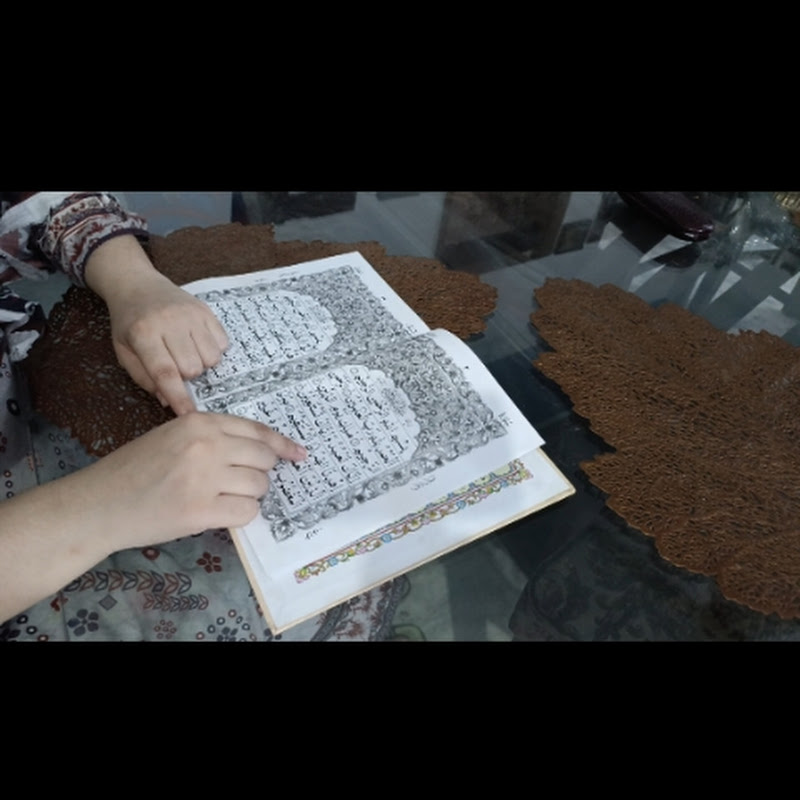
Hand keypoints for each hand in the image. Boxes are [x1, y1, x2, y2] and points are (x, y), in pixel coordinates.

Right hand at [81, 412, 306, 546]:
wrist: (100, 502)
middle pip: (264, 459)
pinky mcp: (201, 511)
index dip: (281, 445)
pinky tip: (218, 514)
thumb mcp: (173, 436)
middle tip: (236, 484)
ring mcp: (205, 478)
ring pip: (259, 487)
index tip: (298, 454)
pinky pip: (246, 513)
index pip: (257, 431)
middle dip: (258, 474)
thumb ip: (213, 437)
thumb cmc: (135, 469)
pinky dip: (240, 516)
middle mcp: (207, 445)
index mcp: (200, 422)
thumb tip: (262, 450)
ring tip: (221, 499)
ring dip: (248, 496)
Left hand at [107, 273, 227, 412]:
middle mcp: (169, 321)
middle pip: (192, 368)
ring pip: (211, 358)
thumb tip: (168, 401)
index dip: (178, 397)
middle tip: (175, 365)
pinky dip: (213, 350)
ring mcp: (191, 314)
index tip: (188, 415)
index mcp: (143, 333)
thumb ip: (144, 377)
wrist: (137, 284)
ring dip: (201, 364)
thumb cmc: (129, 322)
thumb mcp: (123, 351)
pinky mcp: (206, 310)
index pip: (164, 372)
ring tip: (187, 353)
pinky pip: (222, 343)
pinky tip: (197, 342)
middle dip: (187, 375)